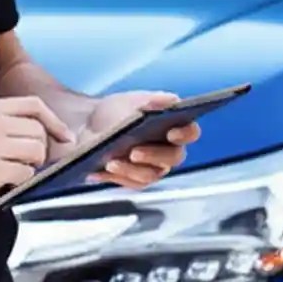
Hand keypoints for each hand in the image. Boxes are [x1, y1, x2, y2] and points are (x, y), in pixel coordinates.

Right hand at [0, 96, 74, 207]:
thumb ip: (2, 122)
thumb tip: (37, 132)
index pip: (33, 105)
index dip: (53, 120)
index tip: (63, 135)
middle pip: (38, 130)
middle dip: (41, 147)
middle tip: (30, 159)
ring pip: (37, 150)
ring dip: (33, 164)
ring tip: (17, 169)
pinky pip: (25, 172)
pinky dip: (21, 179)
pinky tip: (6, 180)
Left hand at [81, 91, 200, 189]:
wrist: (92, 124)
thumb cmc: (118, 111)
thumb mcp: (133, 100)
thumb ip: (153, 100)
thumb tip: (170, 101)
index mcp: (175, 127)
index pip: (190, 132)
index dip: (184, 134)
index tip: (171, 132)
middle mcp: (169, 151)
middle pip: (172, 158)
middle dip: (153, 155)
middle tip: (134, 152)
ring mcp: (154, 168)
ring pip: (150, 175)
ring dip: (130, 170)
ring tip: (110, 162)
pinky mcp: (136, 180)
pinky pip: (131, 183)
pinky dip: (115, 177)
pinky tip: (98, 171)